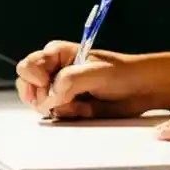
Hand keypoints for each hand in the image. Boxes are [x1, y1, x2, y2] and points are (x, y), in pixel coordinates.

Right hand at [14, 40, 158, 118]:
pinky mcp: (68, 106)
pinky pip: (55, 116)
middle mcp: (54, 70)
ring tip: (80, 104)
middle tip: (62, 100)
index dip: (35, 80)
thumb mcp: (96, 73)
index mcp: (57, 54)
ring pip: (40, 104)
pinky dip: (67, 116)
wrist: (141, 90)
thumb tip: (51, 96)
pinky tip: (83, 110)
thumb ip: (70, 81)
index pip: (28, 66)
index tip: (48, 86)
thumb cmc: (122, 73)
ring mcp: (59, 90)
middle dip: (42, 97)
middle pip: (27, 86)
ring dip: (58, 108)